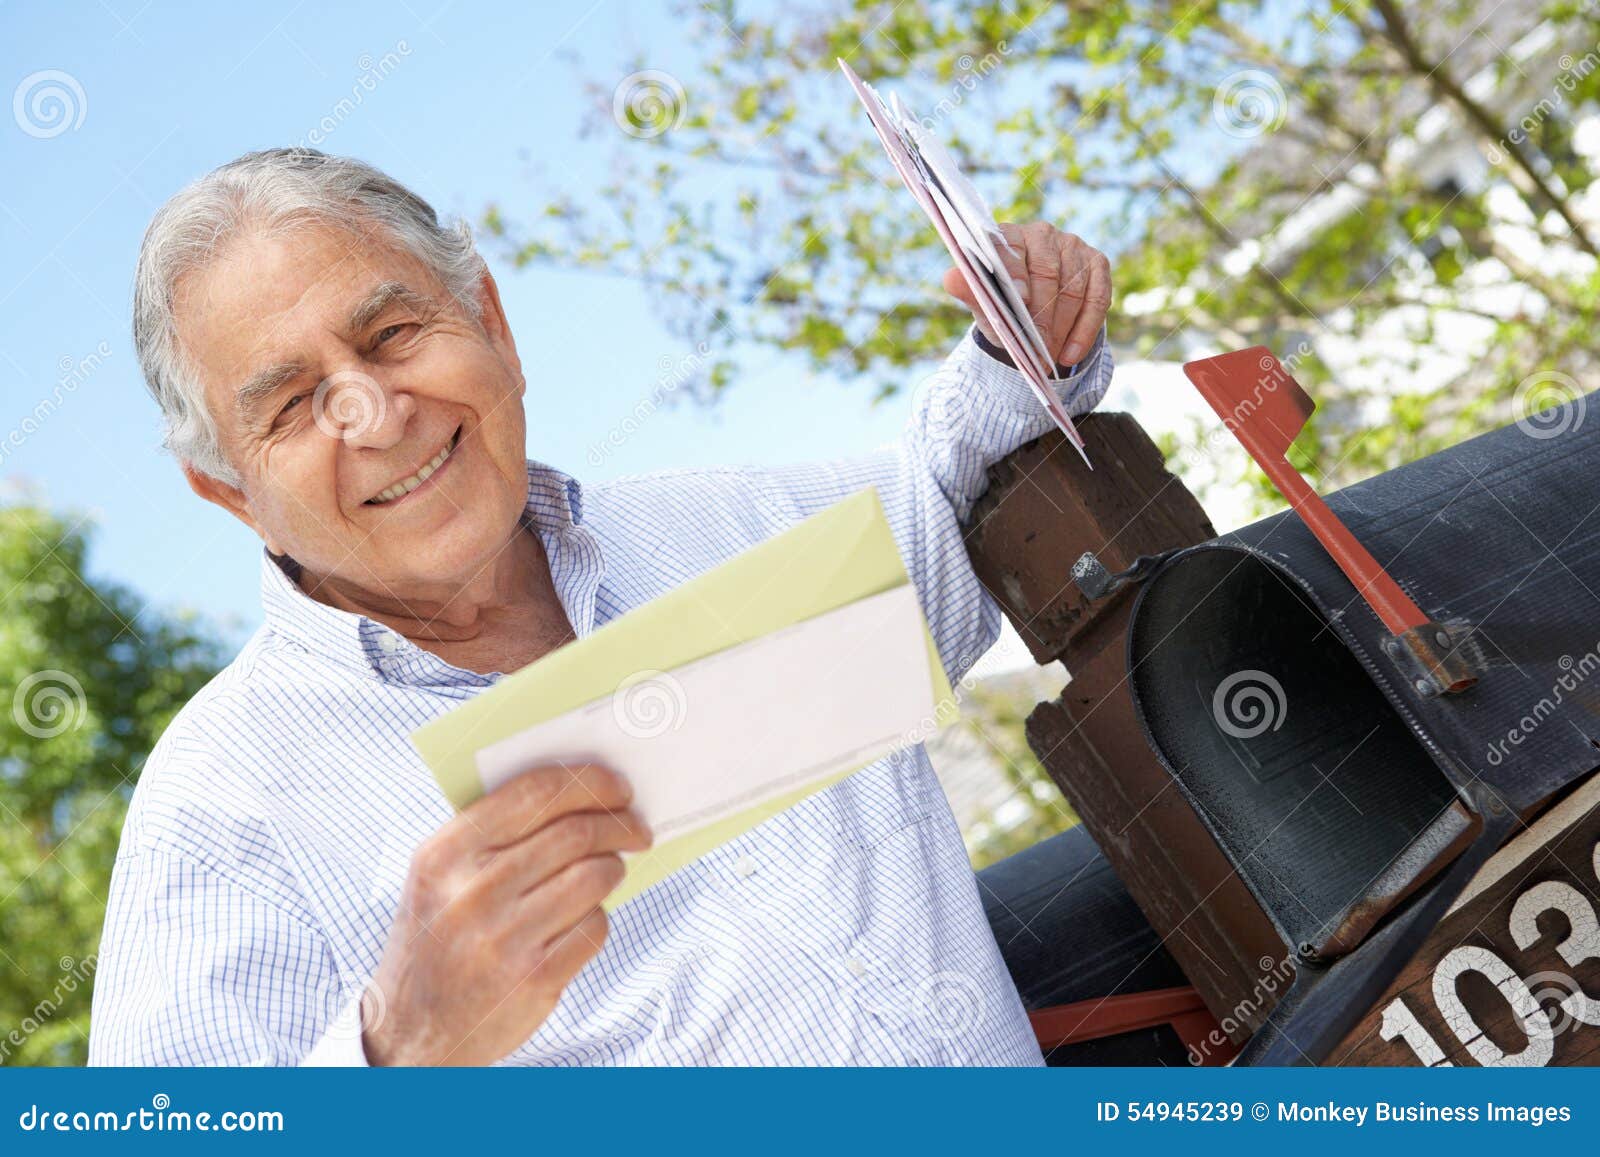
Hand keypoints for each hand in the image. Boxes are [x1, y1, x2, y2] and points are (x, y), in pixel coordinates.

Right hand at [361, 762, 650, 1065]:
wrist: (412, 1030)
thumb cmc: (437, 937)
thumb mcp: (436, 876)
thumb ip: (489, 832)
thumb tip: (577, 792)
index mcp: (446, 853)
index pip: (534, 793)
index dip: (589, 782)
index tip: (618, 787)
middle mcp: (472, 892)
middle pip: (574, 833)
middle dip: (618, 825)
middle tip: (636, 829)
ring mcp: (504, 937)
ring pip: (593, 877)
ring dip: (613, 867)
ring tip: (611, 869)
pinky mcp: (535, 978)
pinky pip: (594, 926)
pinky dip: (599, 916)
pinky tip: (584, 918)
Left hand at [942, 222, 1112, 368]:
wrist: (1030, 311)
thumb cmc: (1002, 303)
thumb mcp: (985, 303)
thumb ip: (970, 291)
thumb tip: (951, 278)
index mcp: (1009, 235)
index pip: (1012, 248)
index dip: (1016, 274)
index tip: (1019, 301)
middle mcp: (1042, 234)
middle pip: (1047, 273)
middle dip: (1042, 316)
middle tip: (1036, 349)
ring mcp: (1073, 246)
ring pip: (1073, 288)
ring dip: (1062, 328)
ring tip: (1049, 359)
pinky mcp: (1097, 263)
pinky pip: (1098, 297)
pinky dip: (1085, 330)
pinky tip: (1071, 355)